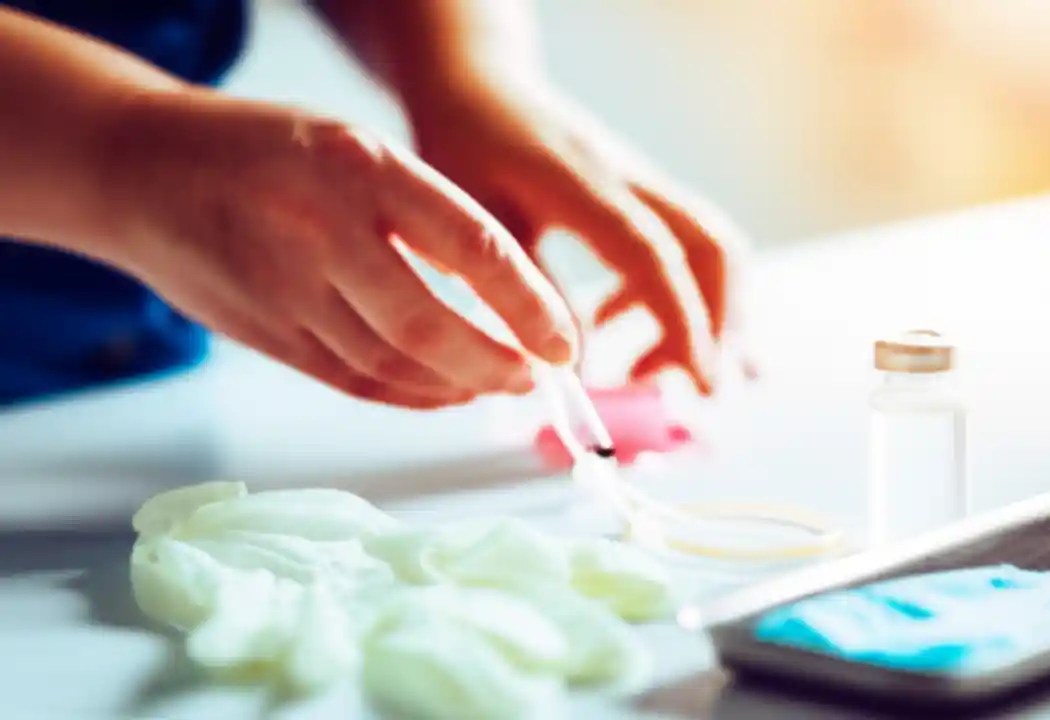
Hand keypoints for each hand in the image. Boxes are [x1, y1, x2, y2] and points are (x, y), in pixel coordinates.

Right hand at [93, 90, 576, 408]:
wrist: (144, 172)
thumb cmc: (271, 153)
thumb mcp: (358, 148)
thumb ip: (423, 214)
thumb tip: (511, 294)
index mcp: (362, 168)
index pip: (470, 247)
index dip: (528, 307)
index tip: (565, 345)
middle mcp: (322, 232)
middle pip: (427, 328)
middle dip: (495, 366)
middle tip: (535, 377)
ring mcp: (287, 292)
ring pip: (392, 368)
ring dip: (459, 387)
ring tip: (500, 384)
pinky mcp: (268, 337)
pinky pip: (355, 383)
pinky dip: (413, 398)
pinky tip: (447, 394)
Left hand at [408, 78, 749, 393]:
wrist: (472, 78)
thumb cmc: (460, 146)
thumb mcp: (473, 225)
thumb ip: (525, 292)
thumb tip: (570, 367)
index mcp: (584, 185)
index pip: (655, 256)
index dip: (683, 322)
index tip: (700, 380)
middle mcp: (630, 180)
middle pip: (711, 248)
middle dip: (721, 323)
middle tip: (698, 389)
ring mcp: (641, 183)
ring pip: (709, 247)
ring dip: (703, 313)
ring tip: (652, 372)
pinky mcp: (637, 194)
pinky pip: (681, 246)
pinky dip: (667, 296)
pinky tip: (616, 328)